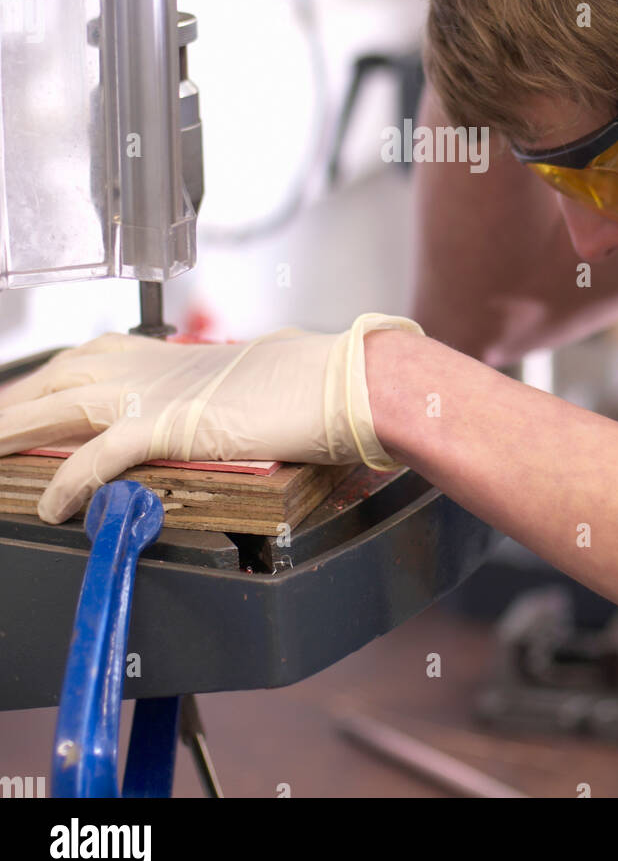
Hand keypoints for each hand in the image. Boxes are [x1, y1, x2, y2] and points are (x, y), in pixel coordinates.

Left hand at [0, 313, 423, 523]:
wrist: (342, 380)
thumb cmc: (304, 383)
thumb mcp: (237, 389)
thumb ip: (204, 402)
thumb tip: (204, 418)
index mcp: (163, 356)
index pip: (81, 362)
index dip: (42, 385)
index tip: (19, 402)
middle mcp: (150, 367)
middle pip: (56, 379)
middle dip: (13, 406)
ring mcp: (158, 392)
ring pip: (61, 405)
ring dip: (14, 429)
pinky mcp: (174, 423)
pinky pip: (105, 453)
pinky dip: (74, 478)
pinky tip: (52, 504)